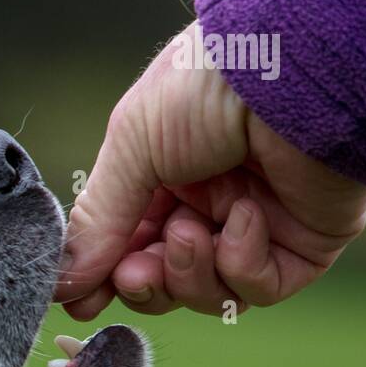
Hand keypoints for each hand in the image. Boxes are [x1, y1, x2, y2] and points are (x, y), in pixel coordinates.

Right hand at [56, 22, 365, 318]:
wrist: (295, 66)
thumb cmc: (209, 84)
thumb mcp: (131, 145)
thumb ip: (98, 219)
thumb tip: (62, 283)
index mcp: (168, 174)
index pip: (129, 246)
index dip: (105, 276)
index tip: (81, 300)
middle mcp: (213, 203)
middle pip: (165, 282)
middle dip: (145, 283)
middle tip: (135, 272)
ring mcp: (259, 227)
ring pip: (209, 295)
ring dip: (189, 273)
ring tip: (190, 231)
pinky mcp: (303, 246)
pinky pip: (259, 288)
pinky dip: (241, 262)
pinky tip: (246, 217)